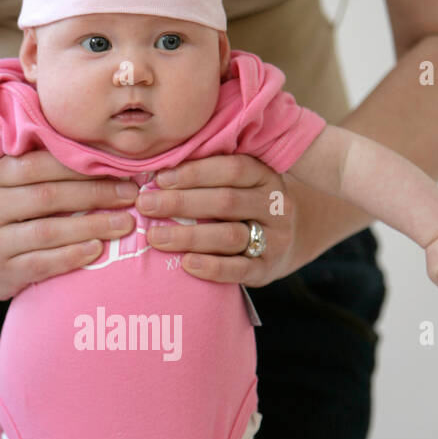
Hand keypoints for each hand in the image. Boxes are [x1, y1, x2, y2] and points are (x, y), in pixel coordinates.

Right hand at [0, 150, 138, 298]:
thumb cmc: (3, 210)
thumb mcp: (8, 181)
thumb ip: (40, 163)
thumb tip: (101, 147)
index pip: (39, 164)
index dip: (80, 165)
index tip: (118, 166)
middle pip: (48, 196)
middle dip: (95, 194)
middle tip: (131, 195)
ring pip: (48, 231)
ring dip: (92, 226)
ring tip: (125, 224)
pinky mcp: (2, 272)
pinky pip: (43, 263)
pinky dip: (73, 256)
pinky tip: (98, 249)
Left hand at [134, 154, 302, 283]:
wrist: (292, 238)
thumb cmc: (247, 205)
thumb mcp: (240, 183)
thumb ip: (210, 174)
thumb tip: (158, 170)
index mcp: (266, 176)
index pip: (232, 169)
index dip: (195, 173)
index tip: (160, 179)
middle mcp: (275, 205)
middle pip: (226, 201)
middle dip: (181, 203)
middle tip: (145, 205)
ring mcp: (275, 239)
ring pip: (229, 235)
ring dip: (188, 236)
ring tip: (155, 236)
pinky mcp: (267, 269)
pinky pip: (239, 269)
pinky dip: (212, 267)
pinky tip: (186, 264)